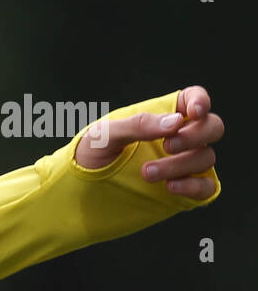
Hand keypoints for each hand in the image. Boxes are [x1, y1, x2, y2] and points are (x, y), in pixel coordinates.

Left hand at [74, 85, 221, 200]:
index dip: (201, 101)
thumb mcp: (105, 134)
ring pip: (205, 157)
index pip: (193, 99)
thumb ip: (139, 125)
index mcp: (161, 117)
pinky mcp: (184, 190)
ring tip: (146, 173)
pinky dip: (193, 186)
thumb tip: (176, 121)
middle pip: (212, 127)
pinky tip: (170, 187)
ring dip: (180, 164)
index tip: (193, 112)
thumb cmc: (91, 154)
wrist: (79, 190)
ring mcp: (183, 165)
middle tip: (167, 145)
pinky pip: (206, 186)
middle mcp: (178, 138)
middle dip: (195, 135)